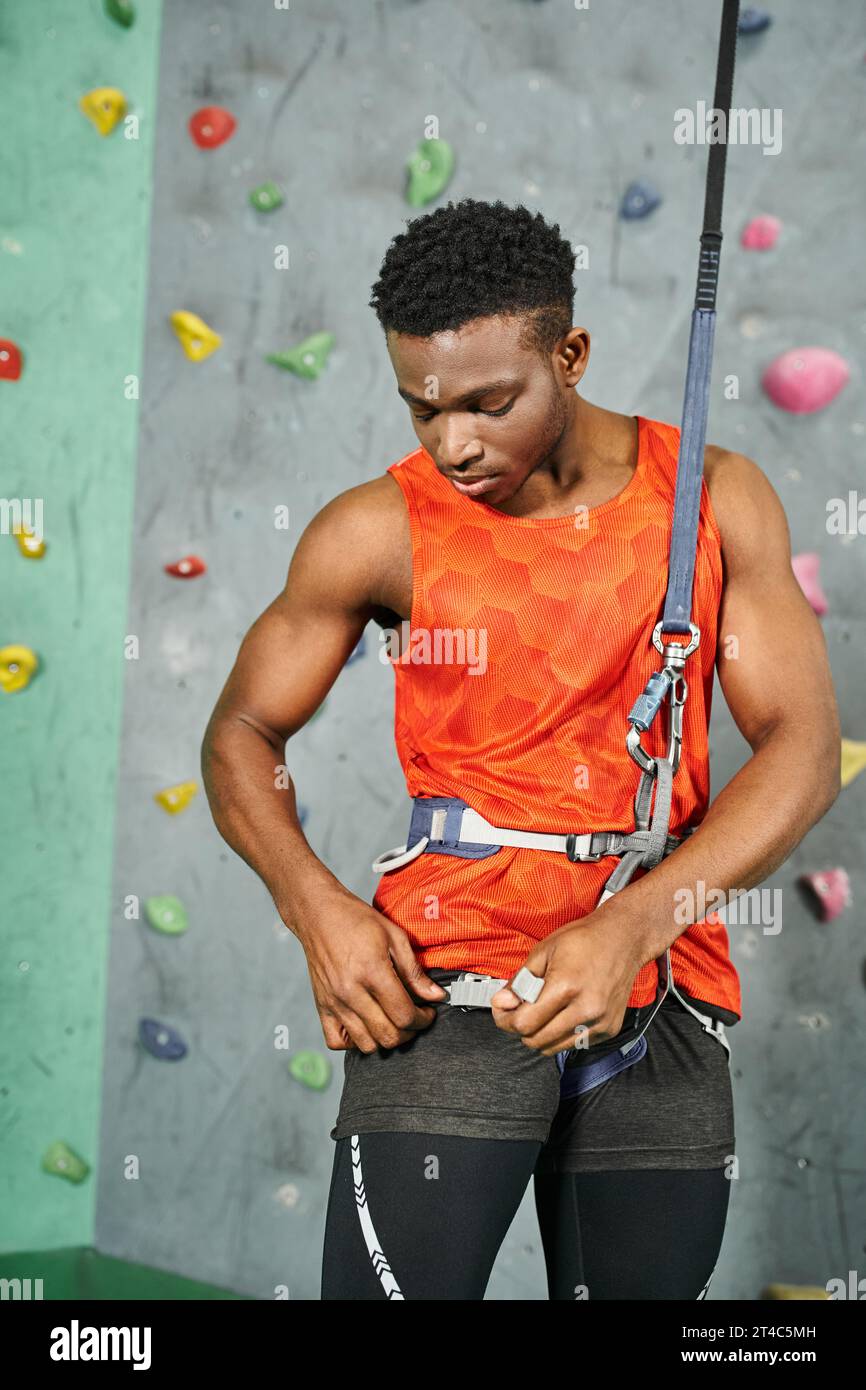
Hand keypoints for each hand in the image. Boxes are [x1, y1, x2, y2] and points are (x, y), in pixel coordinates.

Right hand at [289, 883, 447, 1053]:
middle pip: (388, 1035)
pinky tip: (365, 1025)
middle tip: (414, 1017)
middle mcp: (350, 992)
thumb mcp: (394, 936)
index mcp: (371, 971)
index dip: (423, 1019)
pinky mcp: (321, 1006)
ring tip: (392, 1021)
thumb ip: (415, 970)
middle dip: (409, 1032)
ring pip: (366, 1044)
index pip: (403, 1014)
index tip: (428, 1012)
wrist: (318, 913)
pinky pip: (336, 1042)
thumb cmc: (355, 920)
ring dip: (385, 1039)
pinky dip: (354, 1042)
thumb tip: (436, 996)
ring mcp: (334, 1002)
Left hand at [489, 903, 650, 1054]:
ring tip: (542, 1010)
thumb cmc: (585, 940)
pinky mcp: (609, 1029)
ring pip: (553, 1048)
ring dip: (540, 1033)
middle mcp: (586, 1009)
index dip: (505, 1020)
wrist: (625, 939)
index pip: (524, 1023)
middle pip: (536, 1040)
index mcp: (566, 986)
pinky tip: (564, 1013)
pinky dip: (561, 1034)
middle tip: (519, 1009)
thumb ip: (520, 981)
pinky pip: (573, 1044)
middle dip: (520, 1027)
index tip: (502, 1011)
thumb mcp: (544, 951)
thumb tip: (501, 1003)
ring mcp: (600, 1022)